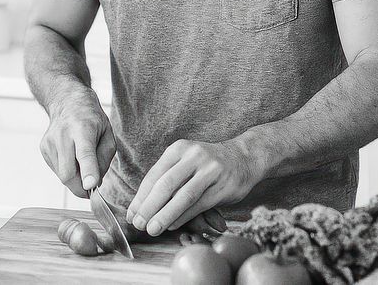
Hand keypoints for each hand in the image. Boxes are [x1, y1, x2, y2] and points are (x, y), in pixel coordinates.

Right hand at [39, 89, 115, 197]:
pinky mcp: (43, 148)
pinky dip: (67, 170)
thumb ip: (104, 158)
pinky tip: (71, 155)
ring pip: (62, 176)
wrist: (67, 101)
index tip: (90, 185)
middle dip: (81, 187)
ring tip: (81, 158)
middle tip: (92, 182)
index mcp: (83, 128)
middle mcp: (62, 134)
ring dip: (75, 177)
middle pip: (68, 173)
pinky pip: (57, 170)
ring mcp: (49, 141)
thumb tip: (93, 182)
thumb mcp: (108, 134)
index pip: (84, 153)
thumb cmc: (91, 119)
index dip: (88, 171)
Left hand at [126, 139, 258, 235]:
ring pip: (182, 196)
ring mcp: (210, 171)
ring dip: (165, 215)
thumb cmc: (208, 164)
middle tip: (138, 224)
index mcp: (178, 149)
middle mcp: (193, 157)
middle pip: (165, 185)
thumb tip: (142, 207)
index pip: (154, 176)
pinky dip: (184, 216)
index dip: (141, 197)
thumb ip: (168, 180)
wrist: (245, 157)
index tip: (131, 214)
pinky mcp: (223, 186)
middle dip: (149, 207)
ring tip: (152, 229)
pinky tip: (172, 225)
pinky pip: (199, 204)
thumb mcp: (186, 162)